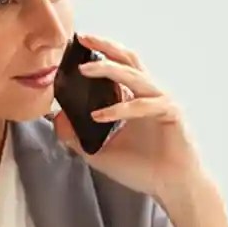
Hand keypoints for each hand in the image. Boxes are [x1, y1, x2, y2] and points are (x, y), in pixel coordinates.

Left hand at [51, 33, 210, 207]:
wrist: (172, 188)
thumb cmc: (143, 170)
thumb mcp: (100, 152)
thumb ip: (77, 136)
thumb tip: (55, 119)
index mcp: (135, 99)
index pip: (117, 68)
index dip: (98, 55)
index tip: (75, 47)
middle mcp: (149, 95)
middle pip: (128, 59)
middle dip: (105, 46)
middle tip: (82, 37)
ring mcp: (161, 102)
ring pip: (135, 77)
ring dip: (109, 70)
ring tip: (85, 70)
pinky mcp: (171, 114)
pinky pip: (143, 106)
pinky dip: (121, 109)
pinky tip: (99, 116)